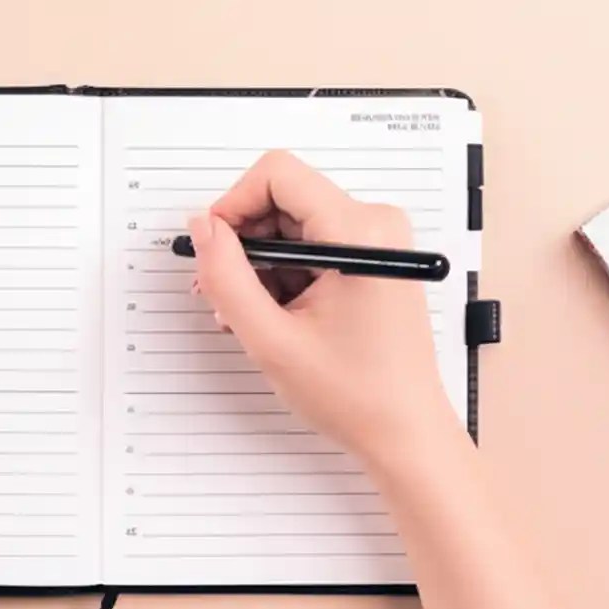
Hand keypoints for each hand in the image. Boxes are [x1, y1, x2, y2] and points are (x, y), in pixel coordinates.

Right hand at [188, 150, 453, 455]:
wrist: (405, 433)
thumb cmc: (356, 394)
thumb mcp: (271, 338)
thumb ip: (226, 275)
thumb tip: (203, 227)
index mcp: (359, 232)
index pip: (277, 174)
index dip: (234, 205)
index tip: (215, 247)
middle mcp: (375, 225)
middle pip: (284, 199)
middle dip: (245, 243)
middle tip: (224, 294)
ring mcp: (378, 242)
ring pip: (294, 226)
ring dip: (262, 266)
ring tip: (250, 317)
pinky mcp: (374, 260)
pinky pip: (314, 246)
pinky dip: (285, 276)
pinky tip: (275, 318)